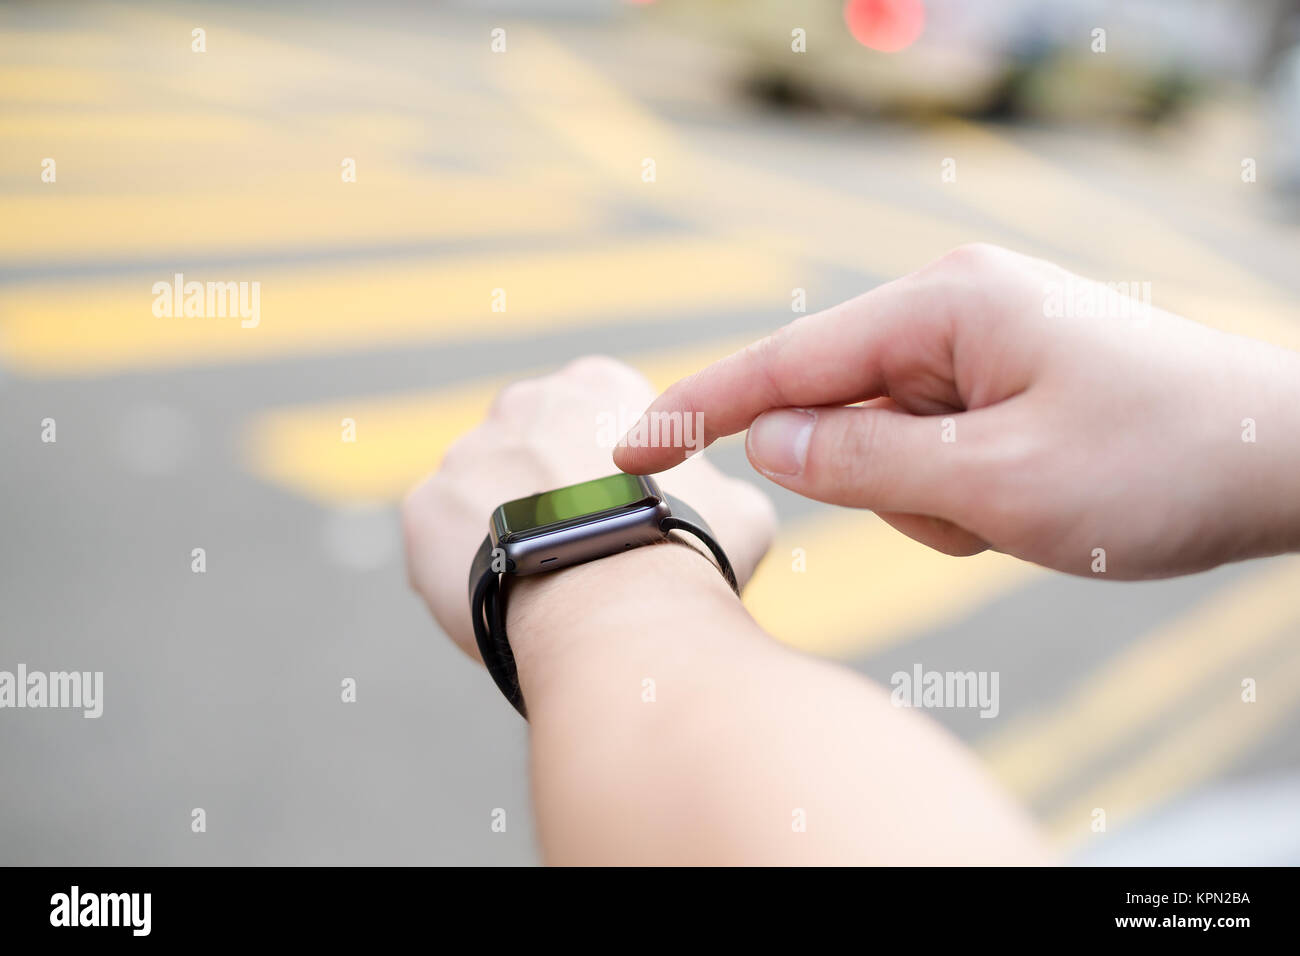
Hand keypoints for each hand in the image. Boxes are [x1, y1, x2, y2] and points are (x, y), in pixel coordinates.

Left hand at [403, 356, 775, 658]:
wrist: (612, 604)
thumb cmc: (681, 550)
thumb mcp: (738, 508)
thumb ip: (717, 489)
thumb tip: (720, 505)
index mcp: (598, 386)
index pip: (594, 417)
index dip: (607, 473)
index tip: (618, 515)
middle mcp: (524, 401)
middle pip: (529, 452)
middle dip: (546, 496)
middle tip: (575, 555)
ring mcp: (467, 450)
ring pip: (479, 496)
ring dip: (501, 531)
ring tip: (537, 590)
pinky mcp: (424, 506)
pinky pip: (438, 540)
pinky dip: (461, 570)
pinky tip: (499, 603)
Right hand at [614, 244, 1299, 578]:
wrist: (1285, 460)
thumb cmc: (1157, 460)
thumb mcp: (998, 481)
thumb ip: (866, 461)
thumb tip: (768, 443)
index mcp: (944, 305)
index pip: (787, 362)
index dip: (700, 409)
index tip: (629, 445)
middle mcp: (953, 311)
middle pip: (839, 409)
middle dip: (878, 482)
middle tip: (968, 515)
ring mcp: (978, 348)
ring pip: (886, 444)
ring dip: (930, 500)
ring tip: (1016, 509)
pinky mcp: (1000, 385)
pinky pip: (932, 451)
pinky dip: (959, 497)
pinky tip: (1029, 502)